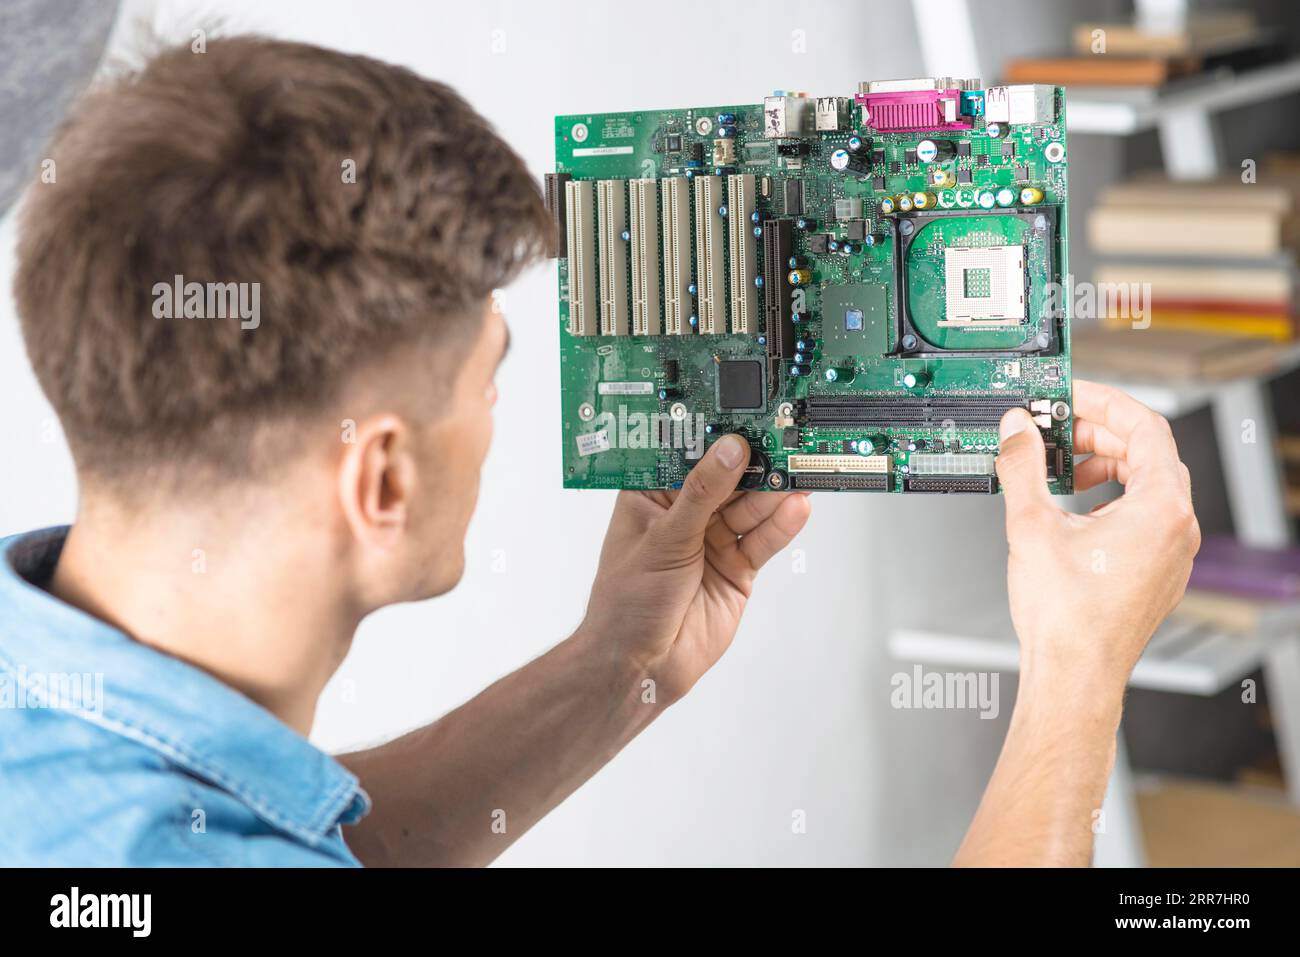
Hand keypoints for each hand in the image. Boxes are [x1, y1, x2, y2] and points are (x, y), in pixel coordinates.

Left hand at [579, 434, 811, 702]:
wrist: (641, 667)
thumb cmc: (626, 605)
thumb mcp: (663, 540)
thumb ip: (702, 494)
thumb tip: (730, 451)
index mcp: (650, 497)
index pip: (686, 456)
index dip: (714, 435)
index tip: (744, 415)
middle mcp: (683, 515)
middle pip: (727, 478)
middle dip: (754, 461)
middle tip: (783, 440)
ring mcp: (712, 542)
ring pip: (750, 507)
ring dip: (773, 491)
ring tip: (797, 470)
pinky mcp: (737, 569)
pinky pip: (762, 540)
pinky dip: (781, 525)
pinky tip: (796, 506)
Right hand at [996, 380, 1200, 693]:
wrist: (1074, 674)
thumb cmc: (1067, 616)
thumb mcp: (1032, 525)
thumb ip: (1022, 467)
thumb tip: (1016, 432)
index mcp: (1160, 508)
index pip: (1144, 427)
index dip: (1104, 403)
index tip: (1071, 395)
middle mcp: (1176, 528)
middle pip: (1146, 453)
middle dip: (1097, 434)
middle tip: (1055, 428)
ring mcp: (1171, 553)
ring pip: (1145, 485)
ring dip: (1102, 465)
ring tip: (1058, 469)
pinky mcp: (1156, 571)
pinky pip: (1142, 516)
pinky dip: (1108, 498)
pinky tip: (1071, 509)